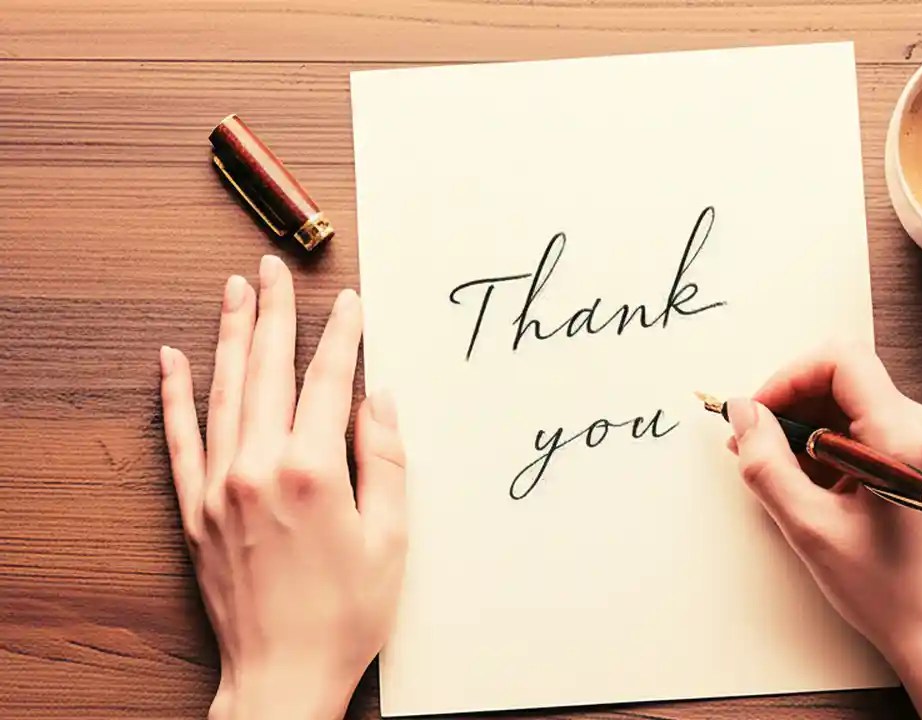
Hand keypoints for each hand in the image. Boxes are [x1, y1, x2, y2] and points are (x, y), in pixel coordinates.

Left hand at [159, 256, 406, 719]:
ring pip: (223, 393)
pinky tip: (172, 360)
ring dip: (229, 336)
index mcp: (313, 471)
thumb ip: (385, 461)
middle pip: (267, 371)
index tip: (350, 302)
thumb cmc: (346, 614)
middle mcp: (258, 469)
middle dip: (274, 313)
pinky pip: (180, 441)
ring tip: (235, 290)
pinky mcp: (196, 512)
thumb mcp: (392, 538)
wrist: (282, 676)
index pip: (330, 382)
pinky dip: (175, 397)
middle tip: (274, 267)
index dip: (343, 336)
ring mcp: (220, 488)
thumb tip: (381, 400)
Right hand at [725, 343, 921, 719]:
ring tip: (782, 472)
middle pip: (846, 377)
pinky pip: (869, 423)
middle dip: (792, 404)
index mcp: (906, 439)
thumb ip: (766, 464)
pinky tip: (814, 483)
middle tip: (754, 444)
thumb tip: (743, 414)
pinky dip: (832, 442)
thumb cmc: (888, 591)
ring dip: (810, 426)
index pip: (841, 360)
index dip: (788, 377)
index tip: (757, 413)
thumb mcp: (810, 528)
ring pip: (854, 400)